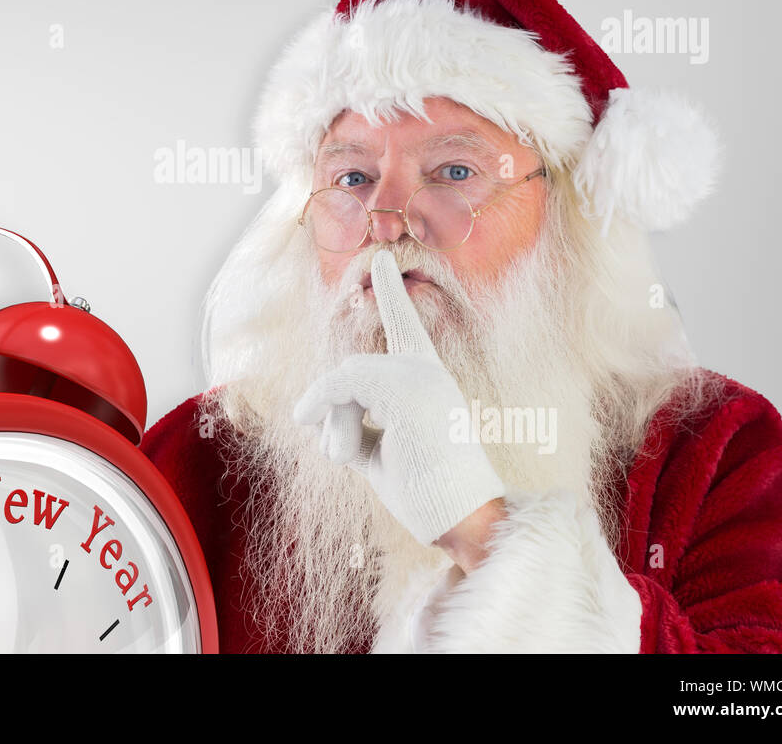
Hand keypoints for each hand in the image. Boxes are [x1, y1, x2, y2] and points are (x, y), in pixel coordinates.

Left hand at [293, 250, 505, 548]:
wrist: (467, 521)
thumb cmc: (427, 493)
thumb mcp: (380, 450)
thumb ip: (352, 423)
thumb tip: (314, 413)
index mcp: (428, 382)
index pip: (407, 327)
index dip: (391, 294)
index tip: (381, 259)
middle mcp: (426, 372)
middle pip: (353, 372)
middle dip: (331, 410)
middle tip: (332, 450)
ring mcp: (419, 378)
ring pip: (345, 381)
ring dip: (333, 425)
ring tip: (352, 460)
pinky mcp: (407, 391)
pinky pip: (344, 388)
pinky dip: (326, 412)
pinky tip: (330, 439)